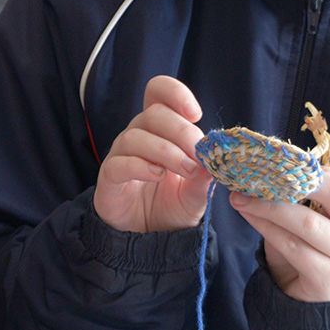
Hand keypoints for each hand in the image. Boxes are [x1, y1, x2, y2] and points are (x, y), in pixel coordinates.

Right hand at [92, 75, 213, 232]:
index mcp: (161, 129)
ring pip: (135, 136)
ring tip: (186, 170)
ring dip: (165, 151)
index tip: (195, 113)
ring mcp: (121, 154)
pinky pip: (119, 163)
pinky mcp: (109, 177)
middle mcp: (139, 135)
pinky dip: (141, 166)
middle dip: (181, 131)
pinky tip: (158, 176)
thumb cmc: (171, 204)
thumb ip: (206, 175)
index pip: (158, 92)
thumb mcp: (197, 191)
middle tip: (198, 154)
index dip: (175, 93)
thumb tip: (220, 158)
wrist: (149, 237)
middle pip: (153, 113)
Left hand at [228, 167, 329, 302]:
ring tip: (240, 198)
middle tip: (254, 178)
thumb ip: (302, 194)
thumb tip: (266, 168)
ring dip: (268, 208)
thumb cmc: (313, 244)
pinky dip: (266, 229)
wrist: (314, 289)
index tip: (273, 163)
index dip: (307, 171)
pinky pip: (293, 248)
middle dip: (289, 186)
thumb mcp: (316, 215)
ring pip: (306, 225)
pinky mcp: (329, 281)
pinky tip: (249, 217)